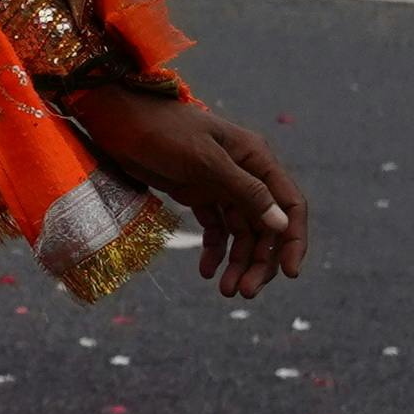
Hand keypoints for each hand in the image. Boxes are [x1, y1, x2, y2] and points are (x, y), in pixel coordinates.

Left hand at [62, 82, 308, 297]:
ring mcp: (222, 186)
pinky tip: (205, 271)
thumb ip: (244, 191)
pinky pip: (216, 230)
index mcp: (257, 159)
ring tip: (226, 290)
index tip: (289, 273)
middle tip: (244, 292)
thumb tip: (281, 224)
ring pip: (241, 233)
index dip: (293, 240)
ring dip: (237, 263)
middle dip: (260, 261)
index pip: (290, 204)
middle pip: (266, 226)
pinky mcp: (199, 195)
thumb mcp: (205, 160)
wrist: (120, 121)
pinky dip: (214, 252)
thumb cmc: (164, 132)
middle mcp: (246, 174)